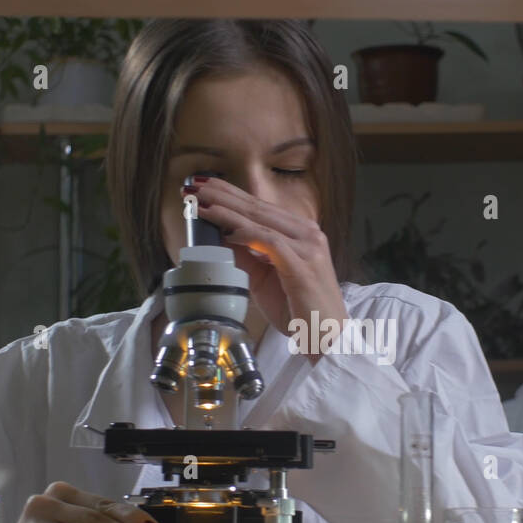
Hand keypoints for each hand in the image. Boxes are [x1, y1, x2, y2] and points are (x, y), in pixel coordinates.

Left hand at [186, 176, 346, 353]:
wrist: (327, 337)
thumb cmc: (299, 310)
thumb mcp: (264, 279)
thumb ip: (246, 257)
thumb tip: (219, 238)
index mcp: (300, 233)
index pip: (261, 208)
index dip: (231, 195)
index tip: (205, 187)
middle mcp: (307, 234)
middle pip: (258, 207)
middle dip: (224, 195)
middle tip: (195, 185)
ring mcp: (308, 247)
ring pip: (261, 220)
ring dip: (228, 211)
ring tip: (202, 204)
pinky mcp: (303, 264)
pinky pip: (269, 242)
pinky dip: (247, 235)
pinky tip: (228, 233)